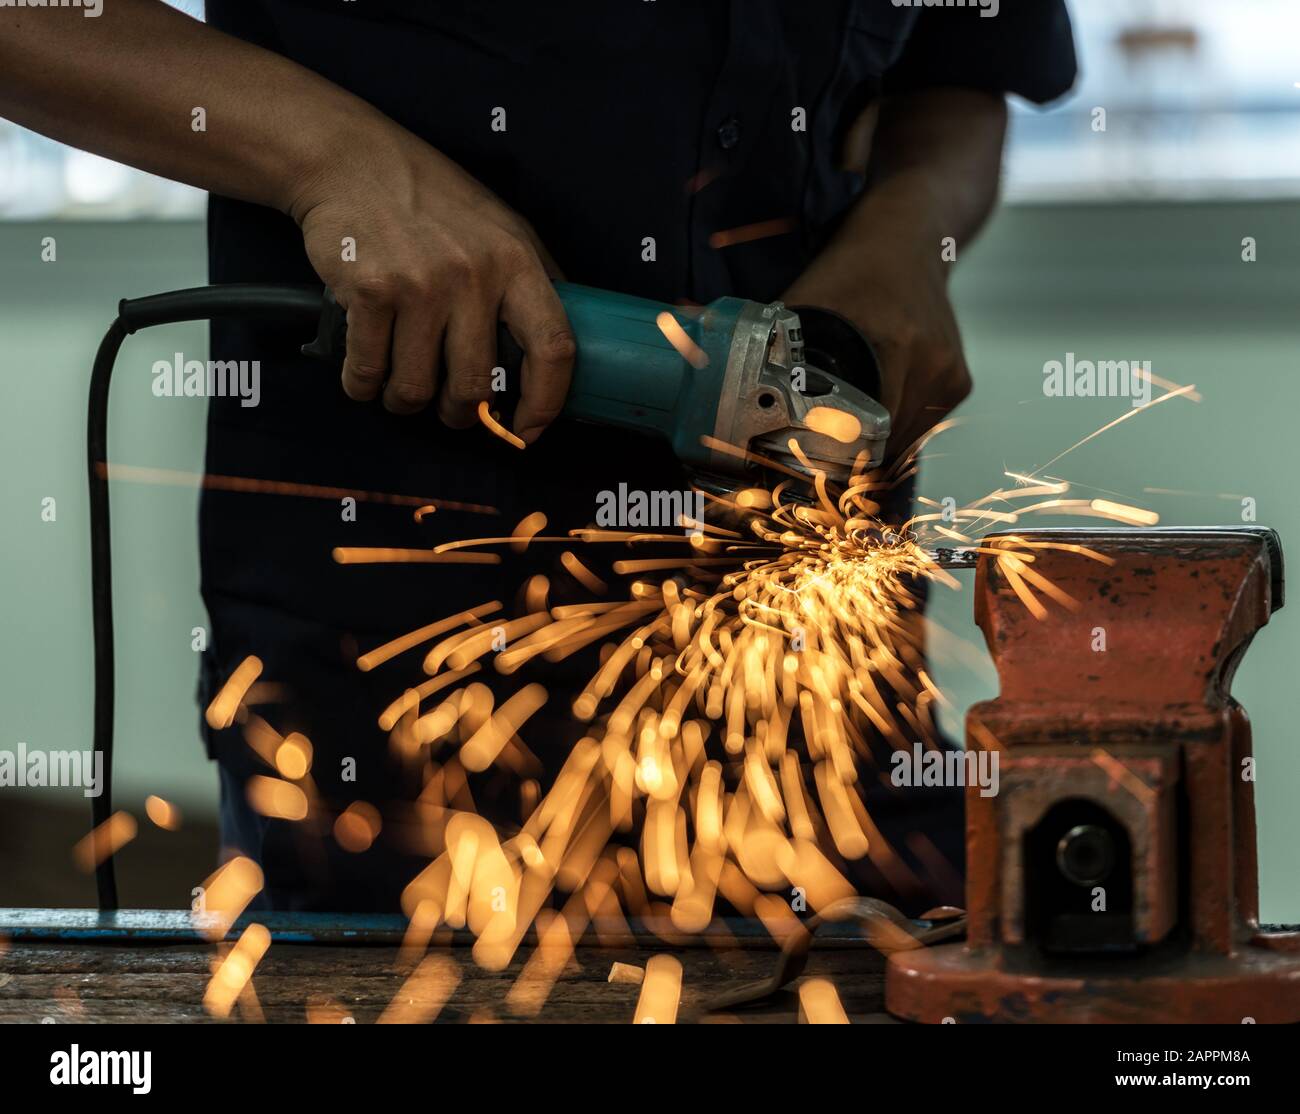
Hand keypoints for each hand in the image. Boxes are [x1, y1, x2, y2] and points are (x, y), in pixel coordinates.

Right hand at [288, 126, 573, 441]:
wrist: (351, 161)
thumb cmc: (431, 200)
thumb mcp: (501, 228)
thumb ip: (533, 283)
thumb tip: (561, 351)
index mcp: (517, 262)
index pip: (553, 348)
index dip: (545, 403)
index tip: (527, 430)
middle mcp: (475, 275)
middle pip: (475, 388)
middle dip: (458, 415)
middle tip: (448, 410)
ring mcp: (421, 285)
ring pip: (417, 390)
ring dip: (405, 402)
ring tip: (400, 386)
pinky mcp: (370, 292)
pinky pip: (368, 372)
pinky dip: (362, 385)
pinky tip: (364, 374)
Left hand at [783, 223, 969, 463]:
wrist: (911, 236)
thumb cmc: (855, 266)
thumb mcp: (809, 301)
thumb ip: (780, 350)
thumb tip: (738, 394)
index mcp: (900, 343)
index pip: (871, 431)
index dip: (838, 457)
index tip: (811, 471)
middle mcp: (934, 363)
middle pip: (889, 444)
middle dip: (853, 457)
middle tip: (818, 464)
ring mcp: (951, 374)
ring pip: (907, 441)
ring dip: (876, 446)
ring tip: (843, 442)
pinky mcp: (959, 381)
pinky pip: (921, 425)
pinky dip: (895, 429)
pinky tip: (871, 419)